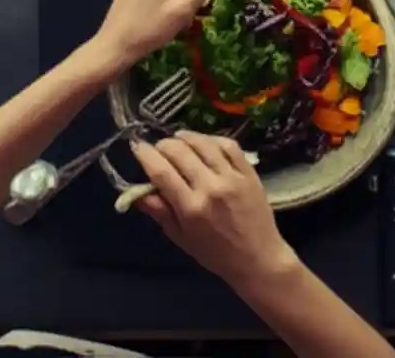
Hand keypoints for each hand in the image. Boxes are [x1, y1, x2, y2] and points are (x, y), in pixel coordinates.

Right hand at [131, 132, 299, 286]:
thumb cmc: (215, 253)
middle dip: (162, 145)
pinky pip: (229, 145)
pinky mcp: (249, 173)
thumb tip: (136, 192)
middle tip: (158, 148)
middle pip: (179, 152)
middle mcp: (210, 188)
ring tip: (177, 139)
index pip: (161, 172)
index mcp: (190, 208)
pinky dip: (212, 139)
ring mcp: (232, 177)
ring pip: (203, 143)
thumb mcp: (181, 238)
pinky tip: (204, 142)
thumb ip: (160, 212)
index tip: (137, 147)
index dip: (145, 155)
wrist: (258, 258)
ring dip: (185, 136)